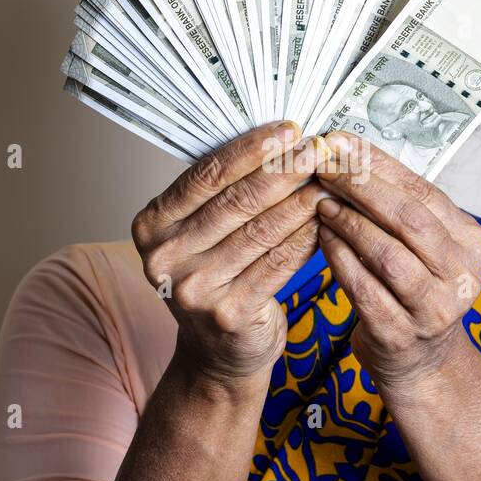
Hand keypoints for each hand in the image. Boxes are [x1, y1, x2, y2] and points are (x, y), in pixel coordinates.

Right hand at [131, 123, 325, 385]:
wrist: (216, 350)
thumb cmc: (215, 276)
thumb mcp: (201, 230)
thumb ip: (224, 191)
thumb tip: (279, 141)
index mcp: (152, 224)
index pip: (206, 176)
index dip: (251, 150)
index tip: (288, 130)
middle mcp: (164, 257)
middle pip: (235, 201)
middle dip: (283, 170)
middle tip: (318, 149)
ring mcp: (193, 288)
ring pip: (260, 231)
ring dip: (301, 202)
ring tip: (329, 180)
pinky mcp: (226, 313)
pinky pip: (276, 264)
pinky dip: (305, 239)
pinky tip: (325, 220)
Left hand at [314, 134, 480, 392]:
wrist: (421, 360)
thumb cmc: (413, 289)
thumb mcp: (424, 246)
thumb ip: (399, 205)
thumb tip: (348, 150)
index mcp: (473, 242)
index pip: (423, 191)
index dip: (378, 164)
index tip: (341, 142)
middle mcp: (462, 275)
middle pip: (408, 219)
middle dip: (360, 186)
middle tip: (324, 165)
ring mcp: (434, 309)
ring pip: (386, 253)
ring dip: (348, 222)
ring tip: (320, 202)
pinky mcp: (401, 335)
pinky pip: (364, 288)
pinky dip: (339, 259)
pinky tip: (322, 238)